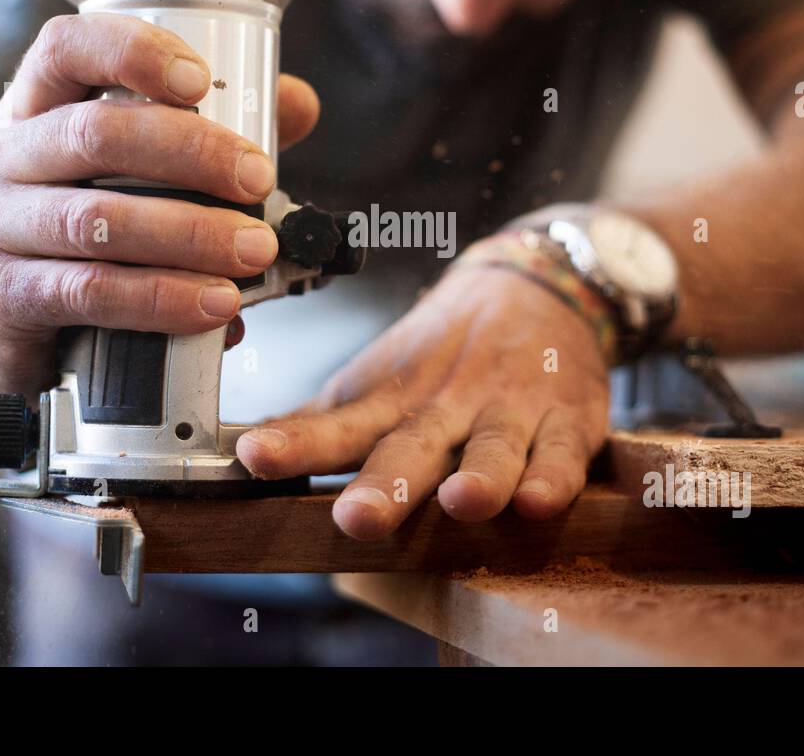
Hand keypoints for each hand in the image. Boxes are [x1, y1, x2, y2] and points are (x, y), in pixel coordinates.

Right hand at [0, 13, 318, 398]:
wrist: (13, 330)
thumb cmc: (86, 236)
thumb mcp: (135, 177)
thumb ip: (217, 134)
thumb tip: (295, 104)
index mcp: (36, 110)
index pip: (67, 50)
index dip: (133, 52)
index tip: (199, 79)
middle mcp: (1, 158)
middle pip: (95, 133)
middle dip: (192, 154)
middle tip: (257, 181)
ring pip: (97, 220)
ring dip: (190, 234)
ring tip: (252, 251)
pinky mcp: (0, 296)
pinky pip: (90, 291)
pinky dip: (161, 299)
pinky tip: (213, 306)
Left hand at [236, 265, 611, 538]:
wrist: (534, 287)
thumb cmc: (440, 355)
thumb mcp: (377, 382)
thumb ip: (319, 424)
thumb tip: (238, 455)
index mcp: (390, 402)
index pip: (334, 427)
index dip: (294, 445)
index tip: (255, 457)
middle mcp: (444, 408)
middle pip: (412, 448)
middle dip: (386, 485)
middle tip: (358, 516)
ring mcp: (507, 412)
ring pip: (493, 449)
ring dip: (480, 476)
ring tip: (462, 502)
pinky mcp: (565, 420)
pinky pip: (563, 453)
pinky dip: (553, 477)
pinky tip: (538, 500)